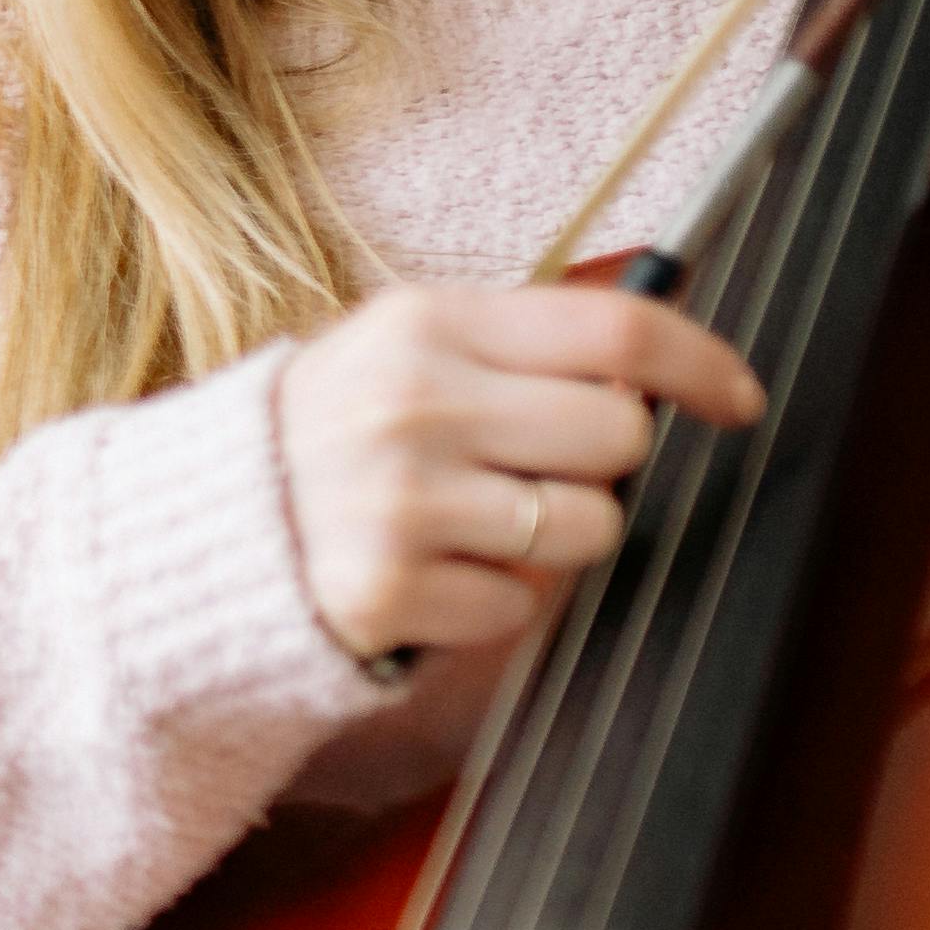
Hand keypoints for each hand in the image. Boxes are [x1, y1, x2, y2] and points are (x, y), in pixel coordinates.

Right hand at [272, 281, 764, 669]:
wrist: (191, 530)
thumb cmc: (324, 433)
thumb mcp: (400, 348)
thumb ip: (516, 346)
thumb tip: (659, 367)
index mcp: (423, 324)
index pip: (616, 332)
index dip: (701, 363)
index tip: (738, 398)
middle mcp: (415, 405)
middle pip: (618, 437)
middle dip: (599, 463)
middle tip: (531, 468)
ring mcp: (401, 502)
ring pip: (588, 529)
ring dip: (553, 538)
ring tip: (474, 523)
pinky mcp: (388, 591)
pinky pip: (521, 606)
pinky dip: (488, 599)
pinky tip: (428, 572)